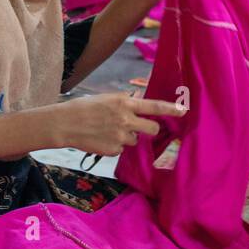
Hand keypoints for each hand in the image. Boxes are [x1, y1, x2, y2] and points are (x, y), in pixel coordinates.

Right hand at [53, 92, 178, 155]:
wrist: (65, 124)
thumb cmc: (84, 108)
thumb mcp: (106, 99)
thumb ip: (124, 103)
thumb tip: (138, 106)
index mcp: (124, 102)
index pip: (154, 106)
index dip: (171, 109)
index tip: (184, 110)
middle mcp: (125, 119)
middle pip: (151, 129)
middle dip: (150, 130)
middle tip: (142, 128)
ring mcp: (120, 136)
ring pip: (134, 140)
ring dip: (127, 137)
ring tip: (108, 130)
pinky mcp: (113, 150)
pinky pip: (121, 149)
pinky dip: (114, 145)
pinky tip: (101, 139)